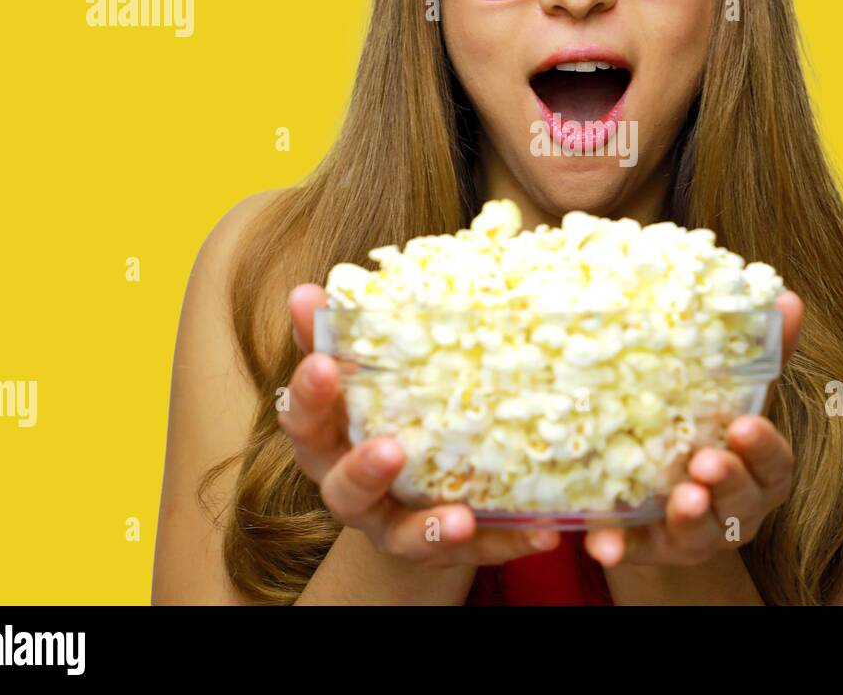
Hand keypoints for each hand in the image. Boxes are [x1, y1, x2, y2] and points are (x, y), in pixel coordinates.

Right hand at [278, 282, 561, 565]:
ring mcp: (394, 526)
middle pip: (340, 488)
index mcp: (330, 440)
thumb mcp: (365, 379)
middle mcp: (352, 489)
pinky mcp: (441, 550)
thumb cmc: (388, 417)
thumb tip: (310, 288)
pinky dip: (503, 543)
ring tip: (459, 517)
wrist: (412, 504)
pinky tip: (540, 533)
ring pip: (399, 535)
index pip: (302, 419)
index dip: (308, 394)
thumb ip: (341, 337)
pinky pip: (472, 554)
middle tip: (390, 449)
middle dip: (363, 470)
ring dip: (428, 525)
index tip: (323, 363)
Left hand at [583, 290, 804, 568]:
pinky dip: (623, 547)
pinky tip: (601, 541)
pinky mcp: (652, 547)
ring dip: (690, 517)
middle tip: (706, 462)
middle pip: (744, 503)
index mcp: (761, 469)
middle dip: (728, 483)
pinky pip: (638, 551)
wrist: (668, 485)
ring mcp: (696, 532)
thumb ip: (761, 354)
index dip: (763, 448)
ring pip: (701, 534)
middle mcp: (737, 508)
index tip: (743, 426)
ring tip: (677, 498)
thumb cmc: (709, 428)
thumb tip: (787, 297)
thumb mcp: (734, 391)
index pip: (776, 463)